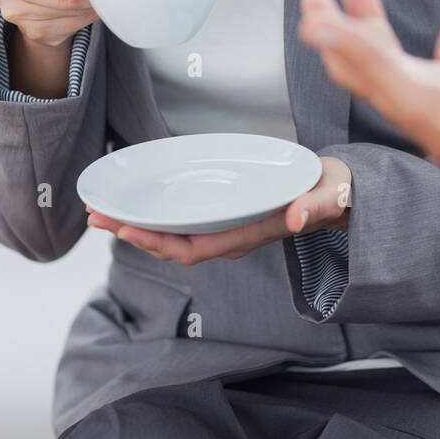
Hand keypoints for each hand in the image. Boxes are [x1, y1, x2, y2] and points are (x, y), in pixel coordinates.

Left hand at [86, 155, 350, 264]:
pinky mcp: (228, 217)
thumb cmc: (334, 192)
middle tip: (97, 217)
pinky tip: (139, 205)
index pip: (195, 247)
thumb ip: (317, 205)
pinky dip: (157, 218)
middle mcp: (234, 237)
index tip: (127, 228)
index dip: (157, 241)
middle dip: (134, 234)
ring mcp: (229, 229)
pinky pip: (184, 225)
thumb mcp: (331, 195)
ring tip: (105, 213)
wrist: (342, 195)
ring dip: (139, 227)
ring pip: (174, 237)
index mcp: (251, 233)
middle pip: (173, 246)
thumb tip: (298, 217)